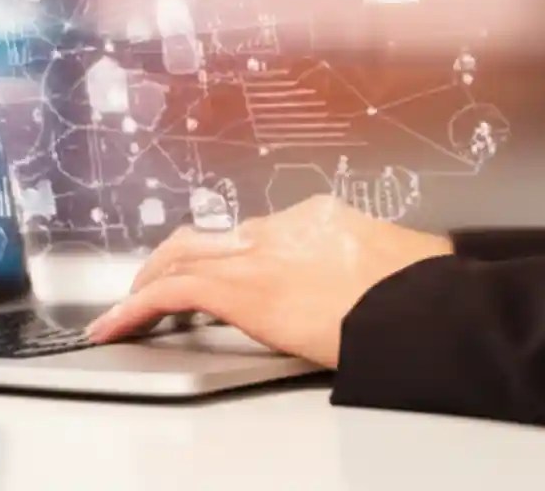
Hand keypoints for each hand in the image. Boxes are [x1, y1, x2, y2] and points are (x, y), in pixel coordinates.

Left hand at [85, 195, 452, 367]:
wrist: (424, 305)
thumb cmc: (427, 292)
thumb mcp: (408, 262)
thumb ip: (383, 264)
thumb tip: (395, 277)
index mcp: (324, 219)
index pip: (259, 232)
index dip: (232, 256)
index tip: (225, 272)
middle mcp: (285, 227)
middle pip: (211, 237)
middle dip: (175, 258)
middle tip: (156, 282)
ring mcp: (261, 254)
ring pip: (183, 257)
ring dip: (151, 282)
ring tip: (128, 307)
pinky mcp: (244, 289)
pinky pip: (172, 291)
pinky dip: (137, 306)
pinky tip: (117, 325)